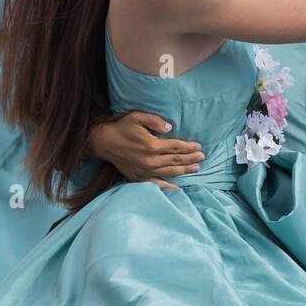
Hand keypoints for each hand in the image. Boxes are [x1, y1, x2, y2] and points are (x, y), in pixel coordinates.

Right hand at [89, 110, 203, 187]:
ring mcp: (145, 171)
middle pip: (176, 160)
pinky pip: (157, 183)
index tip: (199, 146)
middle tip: (203, 157)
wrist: (102, 142)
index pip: (176, 147)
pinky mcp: (139, 177)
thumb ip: (155, 121)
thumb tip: (171, 127)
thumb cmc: (121, 127)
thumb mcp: (136, 117)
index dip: (189, 147)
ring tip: (196, 168)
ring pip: (170, 171)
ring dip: (185, 170)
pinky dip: (168, 186)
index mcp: (151, 145)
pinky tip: (178, 188)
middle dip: (191, 158)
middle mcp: (150, 160)